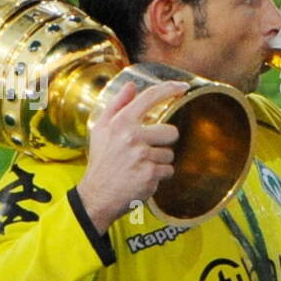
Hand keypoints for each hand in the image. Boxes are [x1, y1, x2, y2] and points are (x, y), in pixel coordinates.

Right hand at [76, 80, 183, 233]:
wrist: (97, 195)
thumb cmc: (102, 161)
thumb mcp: (100, 130)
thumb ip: (116, 106)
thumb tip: (131, 86)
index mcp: (120, 122)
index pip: (149, 97)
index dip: (169, 88)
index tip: (183, 86)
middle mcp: (132, 136)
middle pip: (171, 131)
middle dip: (163, 142)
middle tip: (146, 151)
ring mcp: (142, 156)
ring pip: (170, 154)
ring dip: (159, 161)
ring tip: (141, 166)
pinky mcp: (150, 174)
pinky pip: (168, 170)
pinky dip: (159, 176)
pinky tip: (143, 177)